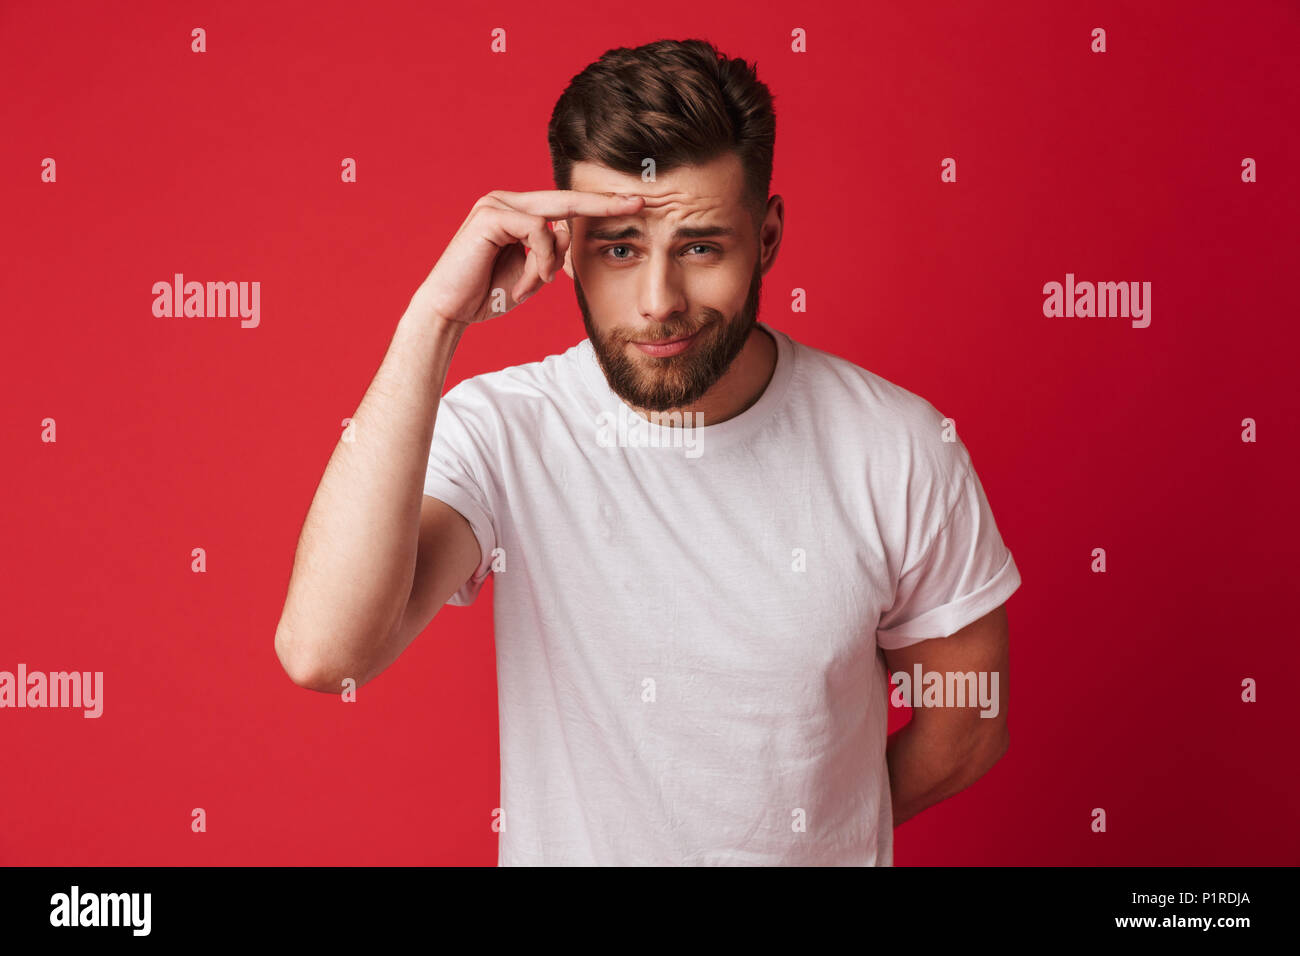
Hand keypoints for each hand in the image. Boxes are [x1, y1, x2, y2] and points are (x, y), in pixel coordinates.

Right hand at [410, 189, 643, 326]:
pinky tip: (529, 281)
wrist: (450, 311)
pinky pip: (536, 231)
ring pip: (551, 222)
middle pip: (565, 199)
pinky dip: (539, 259)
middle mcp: (505, 201)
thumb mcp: (531, 273)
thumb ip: (551, 253)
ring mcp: (496, 204)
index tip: (633, 204)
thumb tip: (571, 234)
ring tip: (535, 284)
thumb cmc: (487, 294)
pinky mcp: (490, 215)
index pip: (564, 204)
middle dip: (603, 203)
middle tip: (638, 203)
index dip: (598, 204)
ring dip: (550, 261)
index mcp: (516, 212)